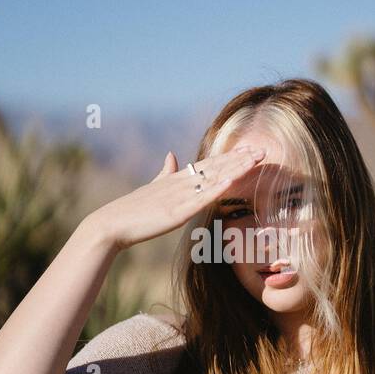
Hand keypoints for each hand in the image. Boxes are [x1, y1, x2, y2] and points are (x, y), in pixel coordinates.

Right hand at [91, 145, 265, 251]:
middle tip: (264, 149)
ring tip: (256, 159)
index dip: (231, 156)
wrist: (111, 224)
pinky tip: (231, 180)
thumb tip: (171, 155)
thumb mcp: (152, 187)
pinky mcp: (175, 212)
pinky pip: (199, 199)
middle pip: (216, 168)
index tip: (250, 149)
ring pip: (212, 179)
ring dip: (235, 168)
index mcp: (176, 179)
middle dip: (240, 159)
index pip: (209, 164)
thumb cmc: (131, 211)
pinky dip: (216, 189)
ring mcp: (178, 197)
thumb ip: (164, 172)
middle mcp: (180, 183)